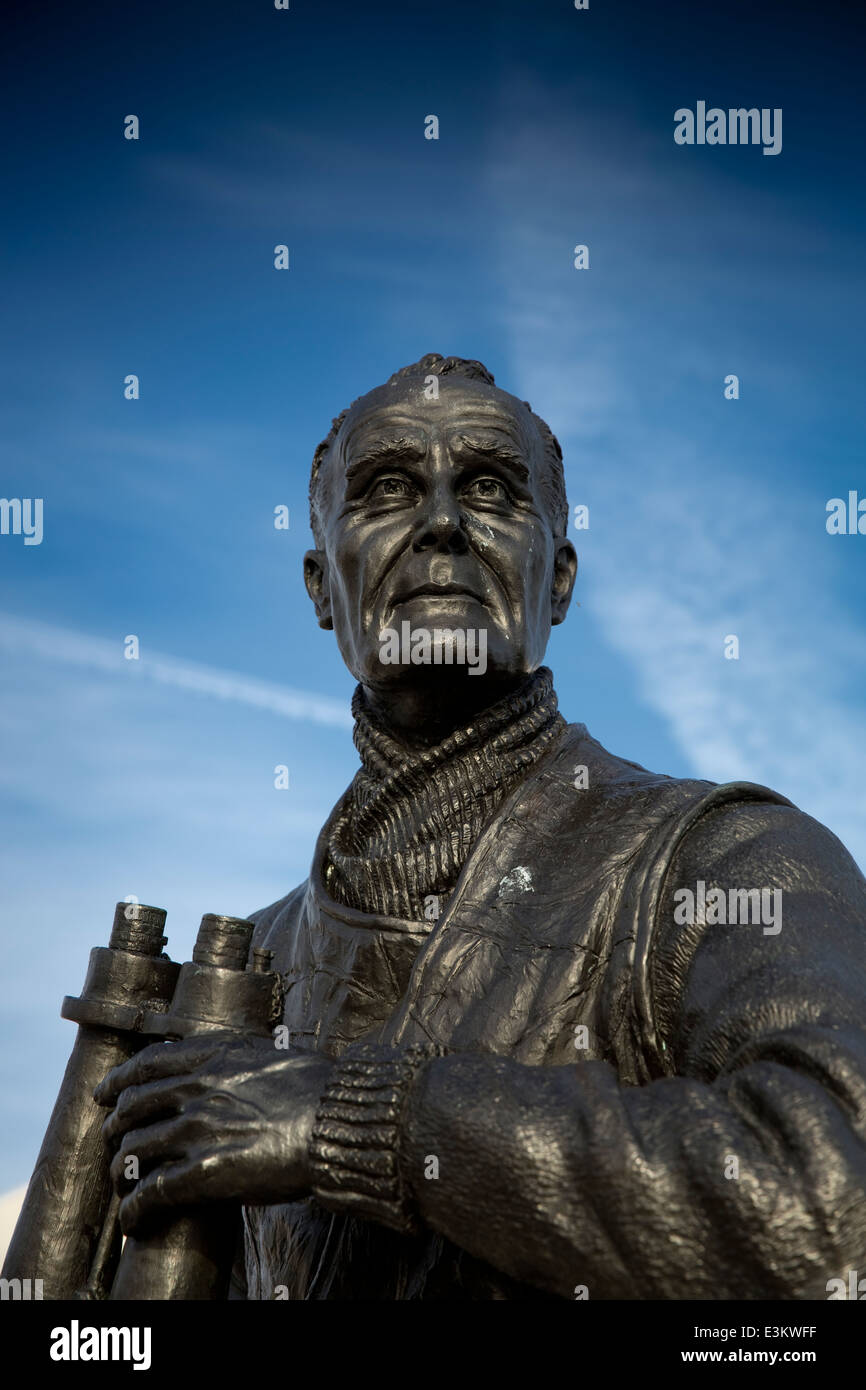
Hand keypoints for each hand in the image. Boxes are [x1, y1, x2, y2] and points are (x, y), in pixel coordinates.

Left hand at [93, 1034, 333, 1233]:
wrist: (337, 1123)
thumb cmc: (317, 1089)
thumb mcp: (271, 1053)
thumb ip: (238, 1057)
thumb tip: (230, 1059)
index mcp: (213, 1056)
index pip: (147, 1064)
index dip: (118, 1080)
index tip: (105, 1092)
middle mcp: (197, 1089)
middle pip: (133, 1107)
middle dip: (115, 1126)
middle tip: (112, 1138)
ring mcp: (198, 1131)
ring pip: (135, 1151)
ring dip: (122, 1170)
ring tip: (122, 1182)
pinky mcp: (205, 1174)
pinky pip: (153, 1193)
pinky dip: (135, 1209)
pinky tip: (132, 1220)